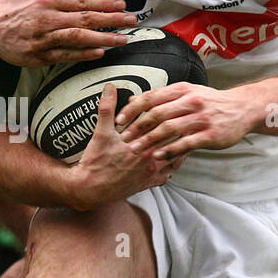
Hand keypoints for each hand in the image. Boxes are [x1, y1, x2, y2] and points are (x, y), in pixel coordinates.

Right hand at [0, 0, 134, 66]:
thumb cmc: (11, 5)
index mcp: (47, 0)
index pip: (82, 2)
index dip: (104, 3)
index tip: (122, 5)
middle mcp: (47, 19)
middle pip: (85, 19)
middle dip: (111, 20)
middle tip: (131, 21)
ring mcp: (43, 39)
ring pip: (79, 38)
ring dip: (103, 39)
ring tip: (123, 39)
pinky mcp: (39, 56)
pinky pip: (65, 56)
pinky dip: (84, 55)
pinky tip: (100, 52)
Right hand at [67, 84, 177, 208]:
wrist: (91, 189)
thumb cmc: (96, 162)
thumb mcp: (100, 132)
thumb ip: (107, 108)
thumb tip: (110, 87)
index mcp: (141, 144)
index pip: (163, 125)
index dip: (169, 114)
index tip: (175, 107)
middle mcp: (150, 159)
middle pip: (173, 140)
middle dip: (179, 128)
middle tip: (186, 118)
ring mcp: (152, 173)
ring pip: (175, 156)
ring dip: (180, 146)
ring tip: (186, 135)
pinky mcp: (149, 183)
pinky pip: (168, 174)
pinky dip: (172, 164)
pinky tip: (173, 157)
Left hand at [116, 82, 257, 156]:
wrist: (242, 108)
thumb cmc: (210, 102)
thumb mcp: (186, 93)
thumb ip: (161, 97)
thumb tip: (133, 100)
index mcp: (182, 90)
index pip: (151, 97)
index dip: (132, 109)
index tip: (118, 120)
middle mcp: (191, 101)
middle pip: (157, 114)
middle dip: (137, 127)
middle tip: (123, 139)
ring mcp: (201, 118)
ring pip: (170, 129)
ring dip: (149, 140)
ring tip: (135, 150)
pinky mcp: (210, 134)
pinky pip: (186, 143)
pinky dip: (170, 150)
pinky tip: (158, 156)